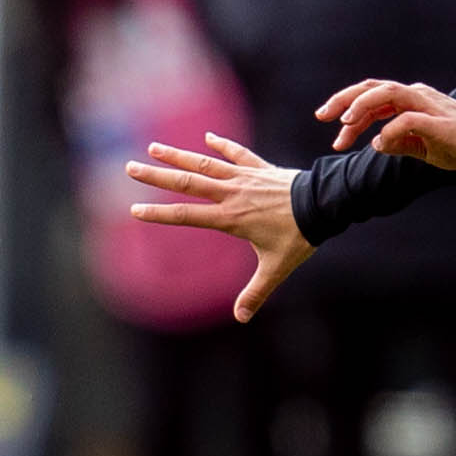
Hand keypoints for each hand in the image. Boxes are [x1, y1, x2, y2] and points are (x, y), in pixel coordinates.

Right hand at [123, 131, 313, 321]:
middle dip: (157, 176)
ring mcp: (245, 178)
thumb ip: (256, 293)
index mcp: (230, 218)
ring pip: (204, 163)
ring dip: (178, 155)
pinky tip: (207, 137)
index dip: (159, 213)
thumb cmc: (299, 237)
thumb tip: (241, 318)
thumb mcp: (276, 268)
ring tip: (154, 146)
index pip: (186, 215)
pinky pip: (238, 154)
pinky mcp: (260, 169)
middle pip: (187, 182)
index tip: (135, 210)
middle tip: (130, 167)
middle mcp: (231, 194)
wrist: (324, 205)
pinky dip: (222, 145)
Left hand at [315, 76, 455, 171]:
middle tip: (322, 116)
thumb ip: (397, 142)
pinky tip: (379, 144)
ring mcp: (429, 106)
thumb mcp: (420, 145)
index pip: (371, 95)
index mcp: (409, 100)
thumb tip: (374, 143)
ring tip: (345, 124)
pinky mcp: (440, 122)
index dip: (346, 106)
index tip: (326, 123)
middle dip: (344, 100)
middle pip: (374, 88)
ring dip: (363, 106)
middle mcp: (416, 96)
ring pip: (389, 94)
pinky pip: (410, 119)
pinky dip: (390, 129)